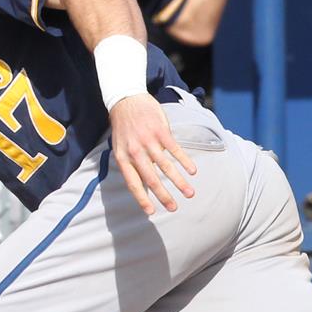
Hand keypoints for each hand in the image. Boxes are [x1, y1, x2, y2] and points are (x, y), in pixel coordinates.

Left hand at [107, 94, 196, 214]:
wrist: (126, 99)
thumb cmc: (124, 126)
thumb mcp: (119, 146)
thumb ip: (130, 162)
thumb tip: (140, 181)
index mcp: (123, 157)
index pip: (133, 183)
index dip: (142, 198)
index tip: (151, 212)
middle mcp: (135, 152)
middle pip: (151, 179)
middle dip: (164, 196)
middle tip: (174, 208)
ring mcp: (149, 141)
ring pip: (166, 167)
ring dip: (179, 182)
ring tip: (189, 193)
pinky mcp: (161, 131)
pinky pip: (175, 150)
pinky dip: (184, 161)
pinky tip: (192, 171)